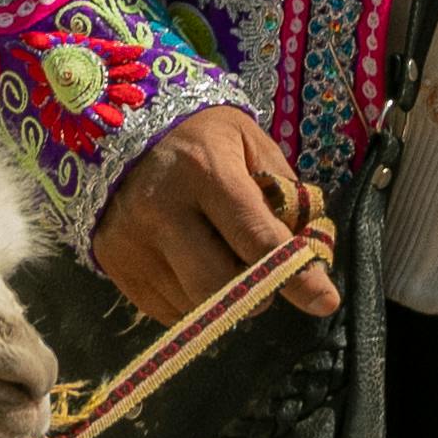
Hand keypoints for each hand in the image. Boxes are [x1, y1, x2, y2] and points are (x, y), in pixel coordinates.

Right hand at [94, 109, 337, 329]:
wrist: (119, 127)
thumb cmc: (200, 136)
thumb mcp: (250, 143)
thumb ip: (283, 195)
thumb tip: (309, 255)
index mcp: (204, 171)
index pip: (257, 240)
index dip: (295, 275)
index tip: (324, 300)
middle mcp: (161, 210)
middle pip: (220, 286)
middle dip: (255, 291)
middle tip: (261, 273)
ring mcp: (131, 241)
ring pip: (195, 305)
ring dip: (222, 297)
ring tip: (220, 257)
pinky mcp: (112, 263)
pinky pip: (167, 310)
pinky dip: (191, 299)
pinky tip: (190, 264)